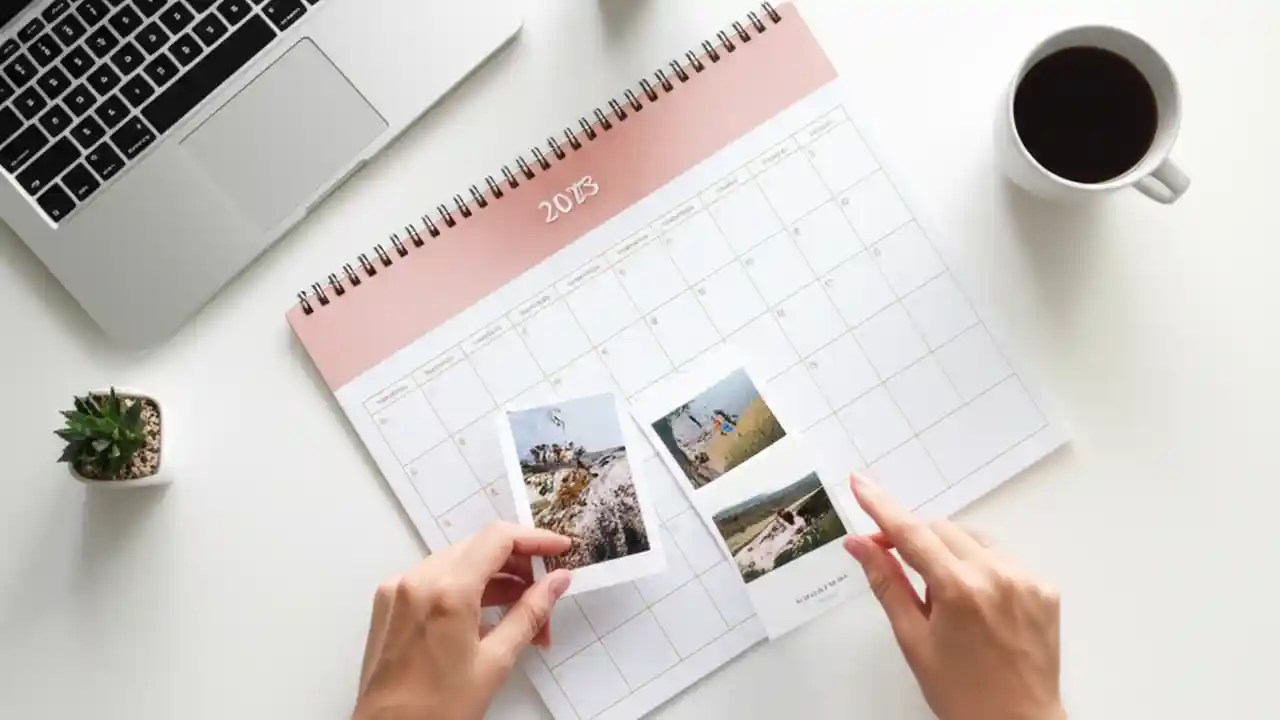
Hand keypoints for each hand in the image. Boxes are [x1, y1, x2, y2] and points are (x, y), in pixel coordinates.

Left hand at [354, 523, 572, 719]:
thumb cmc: (438, 710)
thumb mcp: (495, 662)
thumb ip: (530, 613)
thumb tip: (557, 581)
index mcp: (447, 592)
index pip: (498, 538)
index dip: (535, 539)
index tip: (559, 550)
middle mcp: (418, 581)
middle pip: (479, 547)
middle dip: (518, 566)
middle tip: (544, 595)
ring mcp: (398, 589)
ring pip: (458, 562)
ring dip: (494, 580)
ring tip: (522, 615)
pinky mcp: (388, 602)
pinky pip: (435, 579)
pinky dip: (465, 589)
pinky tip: (485, 618)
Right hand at [844, 474, 1063, 719]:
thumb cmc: (961, 692)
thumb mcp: (913, 639)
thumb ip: (887, 583)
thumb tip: (860, 545)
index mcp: (958, 590)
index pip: (910, 533)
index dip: (881, 506)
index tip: (861, 483)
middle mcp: (996, 575)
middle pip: (941, 530)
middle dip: (912, 539)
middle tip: (891, 561)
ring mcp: (1025, 579)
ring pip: (972, 539)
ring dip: (948, 551)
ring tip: (943, 596)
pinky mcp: (1043, 588)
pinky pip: (1001, 558)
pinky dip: (980, 567)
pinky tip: (975, 602)